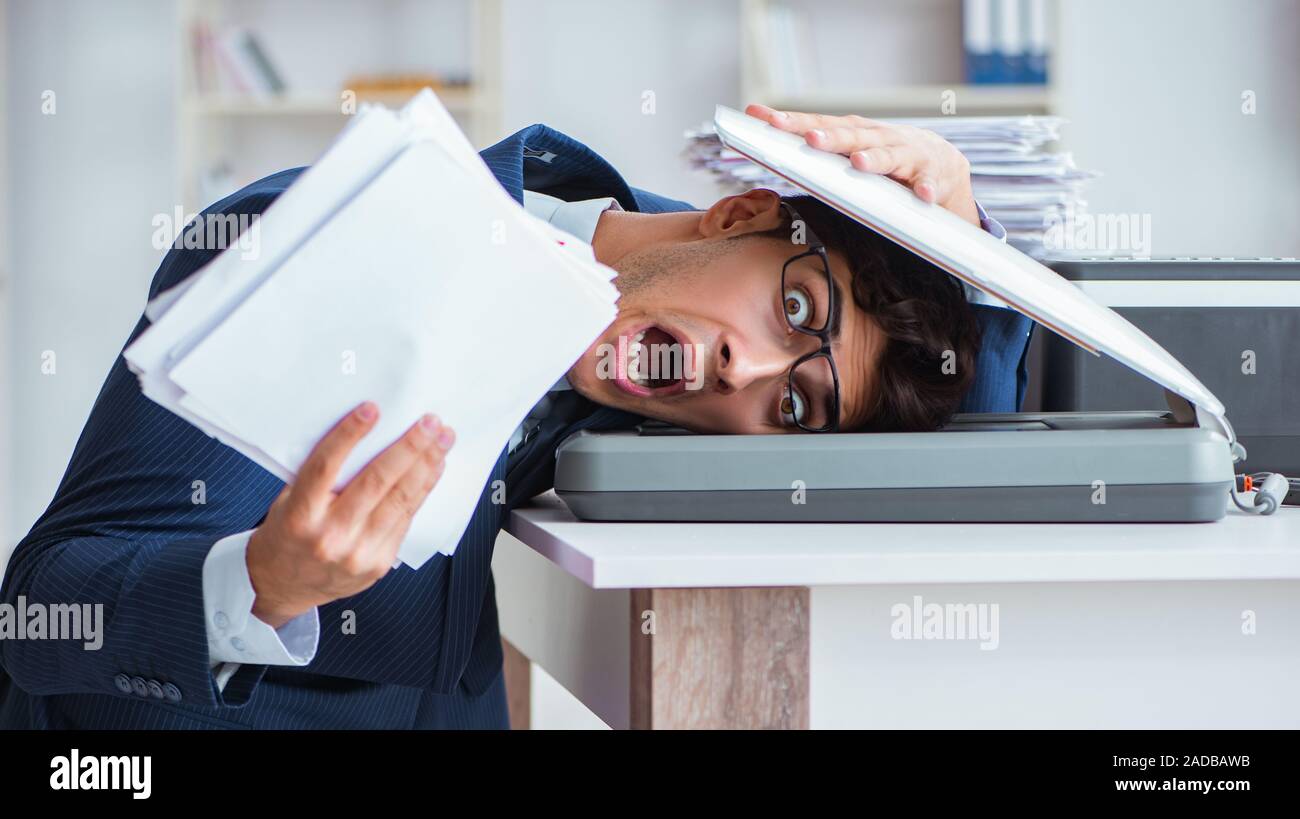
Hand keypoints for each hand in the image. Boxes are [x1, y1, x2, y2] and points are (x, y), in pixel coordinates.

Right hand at [247, 401, 454, 627]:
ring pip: (399, 501)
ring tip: (442, 440)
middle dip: (408, 447)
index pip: (325, 467)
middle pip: (375, 482)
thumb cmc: (288, 534)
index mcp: (300, 515)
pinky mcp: (378, 564)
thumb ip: (321, 475)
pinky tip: (433, 469)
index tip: (371, 409)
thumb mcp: (289, 500)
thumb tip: (365, 435)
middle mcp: (329, 536)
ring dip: (426, 465)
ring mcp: (357, 553)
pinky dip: (422, 491)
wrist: (281, 587)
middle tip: (430, 423)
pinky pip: (405, 520)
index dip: (348, 435)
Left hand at [745, 103, 980, 226]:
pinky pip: (928, 184)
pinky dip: (925, 188)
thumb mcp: (854, 151)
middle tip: (811, 139)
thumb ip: (821, 153)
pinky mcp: (932, 176)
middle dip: (831, 137)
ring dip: (874, 159)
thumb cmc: (888, 157)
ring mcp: (908, 154)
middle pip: (852, 136)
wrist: (943, 163)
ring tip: (859, 163)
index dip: (793, 122)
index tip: (765, 119)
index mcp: (856, 132)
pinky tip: (920, 194)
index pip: (820, 124)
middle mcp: (880, 137)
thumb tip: (774, 152)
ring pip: (890, 156)